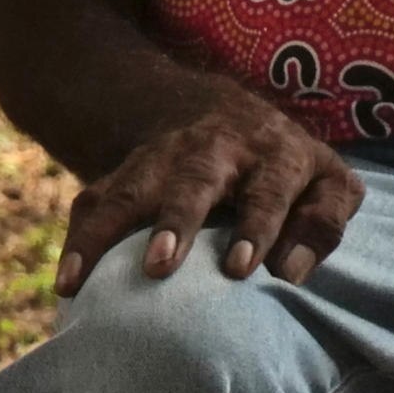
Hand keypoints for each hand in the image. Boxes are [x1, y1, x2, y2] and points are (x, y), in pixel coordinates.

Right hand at [57, 92, 363, 297]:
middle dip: (175, 221)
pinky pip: (96, 201)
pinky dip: (79, 240)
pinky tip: (66, 282)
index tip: (240, 268)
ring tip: (82, 282)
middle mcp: (215, 151)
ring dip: (107, 233)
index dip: (257, 225)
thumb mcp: (327, 181)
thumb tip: (291, 272)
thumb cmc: (286, 167)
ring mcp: (163, 159)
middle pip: (193, 182)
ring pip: (131, 189)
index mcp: (273, 154)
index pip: (269, 188)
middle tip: (160, 265)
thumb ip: (324, 223)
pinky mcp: (126, 172)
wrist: (218, 109)